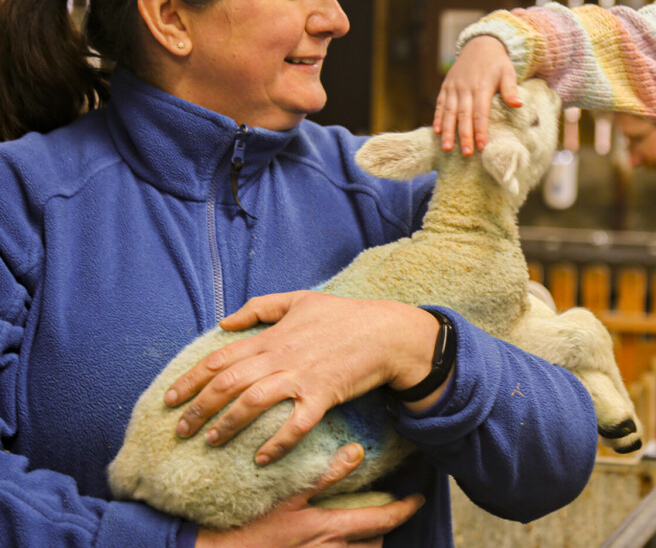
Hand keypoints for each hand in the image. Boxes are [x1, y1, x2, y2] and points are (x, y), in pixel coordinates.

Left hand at [165, 291, 442, 463]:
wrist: (385, 332)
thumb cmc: (344, 314)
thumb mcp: (301, 299)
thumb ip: (260, 307)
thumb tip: (224, 322)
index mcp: (272, 336)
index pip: (220, 358)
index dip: (190, 379)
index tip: (170, 398)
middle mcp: (281, 357)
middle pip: (228, 384)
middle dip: (198, 408)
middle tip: (180, 429)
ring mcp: (301, 377)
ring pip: (253, 402)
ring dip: (228, 424)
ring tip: (211, 441)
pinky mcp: (323, 395)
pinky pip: (296, 424)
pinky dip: (278, 442)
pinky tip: (262, 457)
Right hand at [195, 443, 423, 547]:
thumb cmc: (248, 527)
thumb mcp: (287, 495)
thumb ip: (325, 475)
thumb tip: (357, 452)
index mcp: (330, 530)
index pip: (382, 520)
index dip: (404, 509)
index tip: (418, 498)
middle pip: (375, 544)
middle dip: (384, 528)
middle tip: (387, 509)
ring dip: (364, 543)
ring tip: (360, 525)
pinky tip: (332, 540)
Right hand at [433, 35, 521, 155]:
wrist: (480, 45)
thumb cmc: (497, 63)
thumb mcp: (508, 72)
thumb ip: (510, 89)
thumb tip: (518, 104)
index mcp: (481, 87)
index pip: (480, 113)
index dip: (480, 130)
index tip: (481, 146)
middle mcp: (465, 88)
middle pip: (463, 116)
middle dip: (463, 136)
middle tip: (465, 153)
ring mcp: (454, 87)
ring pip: (449, 112)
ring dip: (447, 131)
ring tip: (446, 148)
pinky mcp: (446, 86)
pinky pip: (440, 104)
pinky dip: (438, 118)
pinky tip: (437, 131)